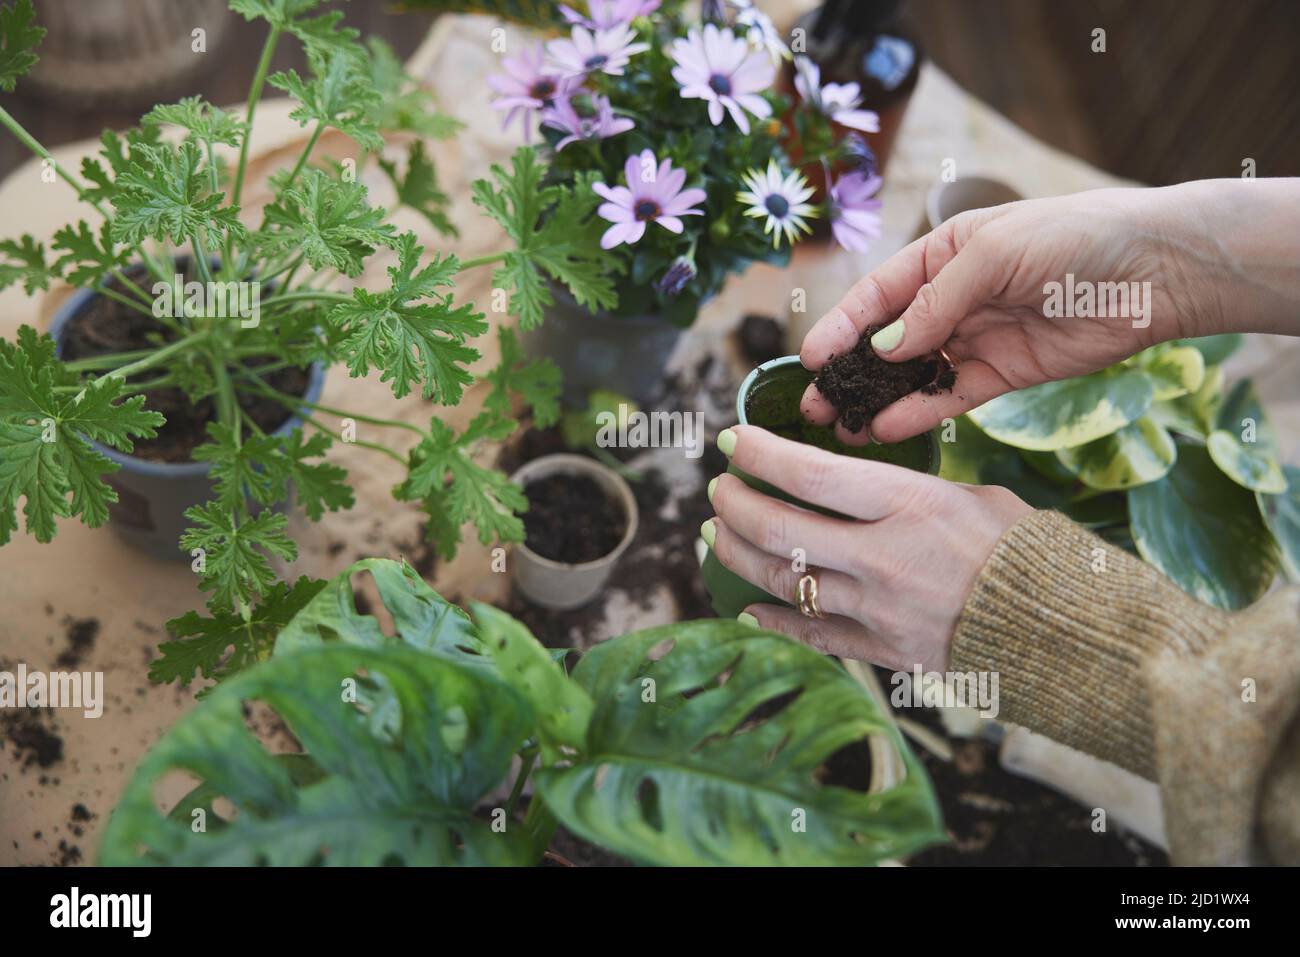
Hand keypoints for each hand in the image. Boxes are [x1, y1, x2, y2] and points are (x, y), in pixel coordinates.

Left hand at [704, 425, 1031, 670]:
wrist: (1063, 628)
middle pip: (779, 529)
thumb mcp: (969, 497)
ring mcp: (877, 608)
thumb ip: (904, 493)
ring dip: (739, 556)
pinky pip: (812, 636)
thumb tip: (855, 486)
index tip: (731, 440)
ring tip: (718, 537)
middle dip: (734, 505)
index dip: (757, 454)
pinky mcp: (883, 650)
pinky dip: (773, 622)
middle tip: (718, 491)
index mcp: (906, 503)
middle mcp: (881, 555)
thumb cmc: (1024, 549)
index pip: (808, 473)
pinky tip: (747, 609)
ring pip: (783, 582)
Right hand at [800, 186, 1219, 443]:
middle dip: (847, 374)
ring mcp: (975, 339)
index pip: (876, 295)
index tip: (808, 360)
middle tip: (811, 406)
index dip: (840, 327)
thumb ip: (936, 304)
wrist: (1155, 271)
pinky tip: (888, 432)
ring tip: (841, 430)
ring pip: (912, 376)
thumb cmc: (1074, 238)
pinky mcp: (1002, 375)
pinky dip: (919, 415)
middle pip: (886, 341)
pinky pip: (950, 398)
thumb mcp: (995, 255)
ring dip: (876, 401)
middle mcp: (950, 299)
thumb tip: (884, 349)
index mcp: (941, 255)